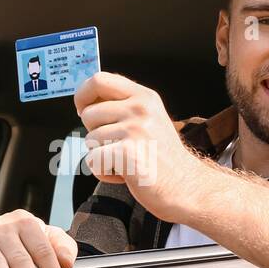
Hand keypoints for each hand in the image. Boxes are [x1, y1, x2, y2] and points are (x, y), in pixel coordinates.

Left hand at [75, 71, 205, 220]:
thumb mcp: (149, 120)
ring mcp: (135, 130)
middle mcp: (140, 109)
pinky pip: (93, 161)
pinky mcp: (127, 152)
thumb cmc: (162, 158)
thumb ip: (122, 107)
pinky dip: (104, 173)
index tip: (83, 110)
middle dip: (95, 135)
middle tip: (119, 147)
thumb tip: (86, 102)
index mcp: (144, 97)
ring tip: (127, 162)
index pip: (99, 80)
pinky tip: (125, 175)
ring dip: (102, 157)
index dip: (83, 95)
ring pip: (89, 140)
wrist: (185, 186)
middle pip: (88, 114)